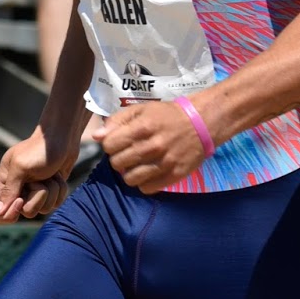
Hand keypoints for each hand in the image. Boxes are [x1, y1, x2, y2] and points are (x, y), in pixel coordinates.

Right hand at [0, 127, 78, 221]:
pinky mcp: (48, 193)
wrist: (62, 138)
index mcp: (1, 184)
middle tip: (39, 180)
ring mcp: (32, 193)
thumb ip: (10, 190)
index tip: (21, 200)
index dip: (8, 213)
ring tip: (50, 175)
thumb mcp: (21, 167)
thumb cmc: (39, 149)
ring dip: (52, 191)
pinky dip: (60, 190)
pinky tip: (58, 177)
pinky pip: (54, 204)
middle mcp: (15, 191)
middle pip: (24, 214)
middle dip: (37, 197)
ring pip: (42, 210)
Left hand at [92, 101, 207, 193]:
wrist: (201, 123)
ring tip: (137, 165)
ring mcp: (164, 162)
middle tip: (128, 154)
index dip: (110, 145)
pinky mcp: (174, 175)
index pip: (109, 145)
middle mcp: (153, 146)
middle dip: (118, 159)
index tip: (118, 143)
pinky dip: (144, 183)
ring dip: (129, 173)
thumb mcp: (142, 110)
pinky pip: (147, 188)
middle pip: (117, 163)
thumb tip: (97, 136)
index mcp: (142, 127)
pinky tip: (148, 173)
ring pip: (130, 179)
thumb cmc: (168, 115)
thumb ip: (118, 121)